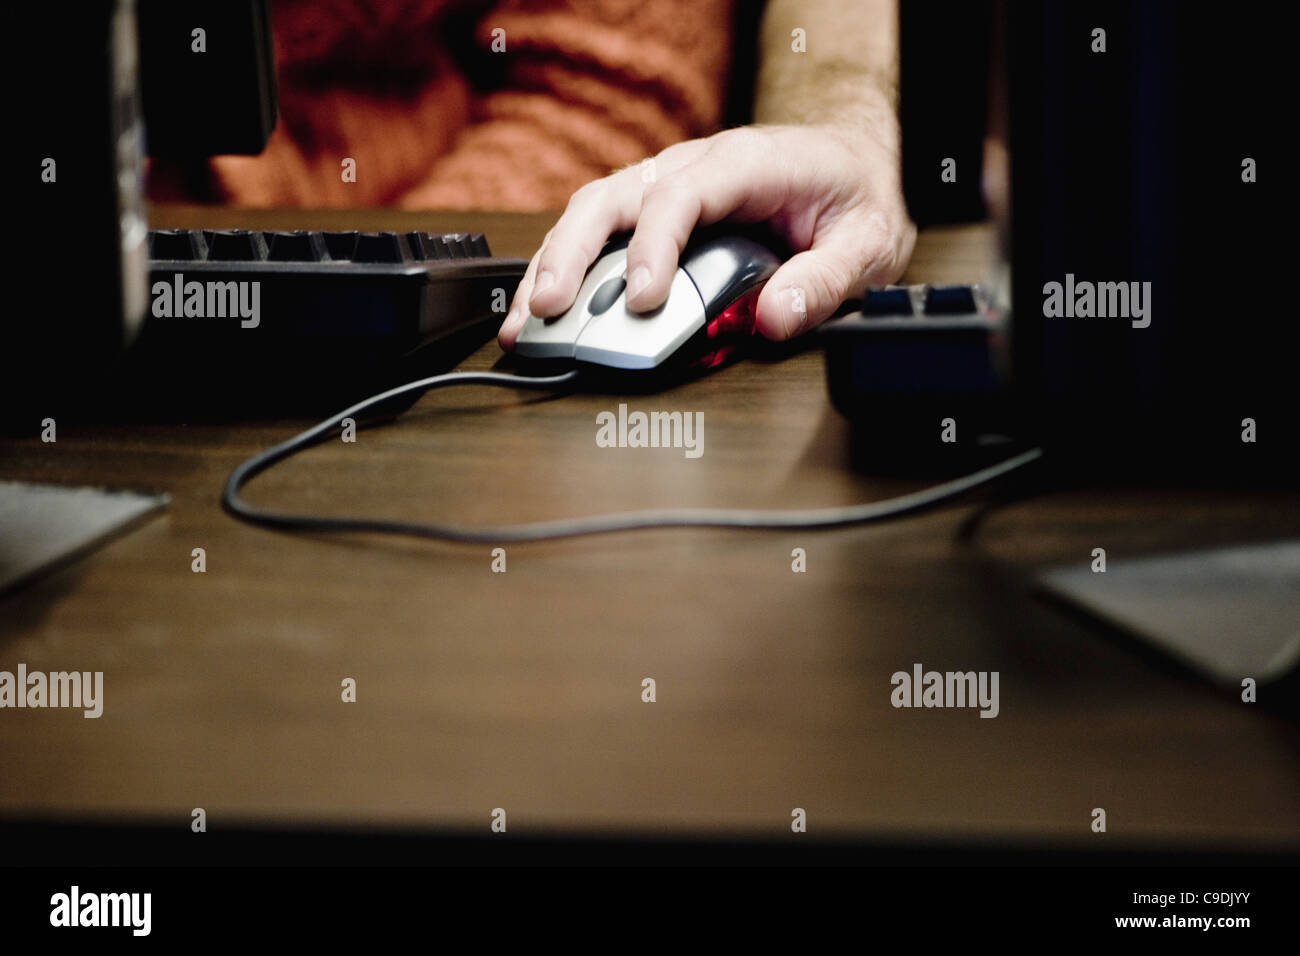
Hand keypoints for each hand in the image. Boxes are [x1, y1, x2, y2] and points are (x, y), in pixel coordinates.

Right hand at [498, 123, 915, 349]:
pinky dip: (566, 269)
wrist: (852, 161)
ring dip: (554, 265)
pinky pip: (601, 232)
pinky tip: (541, 308)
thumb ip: (824, 282)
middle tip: (549, 308)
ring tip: (525, 321)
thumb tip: (775, 318)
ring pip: (593, 213)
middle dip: (573, 254)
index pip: (682, 196)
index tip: (642, 300)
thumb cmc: (853, 197)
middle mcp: (695, 167)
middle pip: (614, 198)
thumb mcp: (866, 244)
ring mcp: (668, 185)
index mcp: (746, 163)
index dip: (653, 247)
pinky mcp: (656, 211)